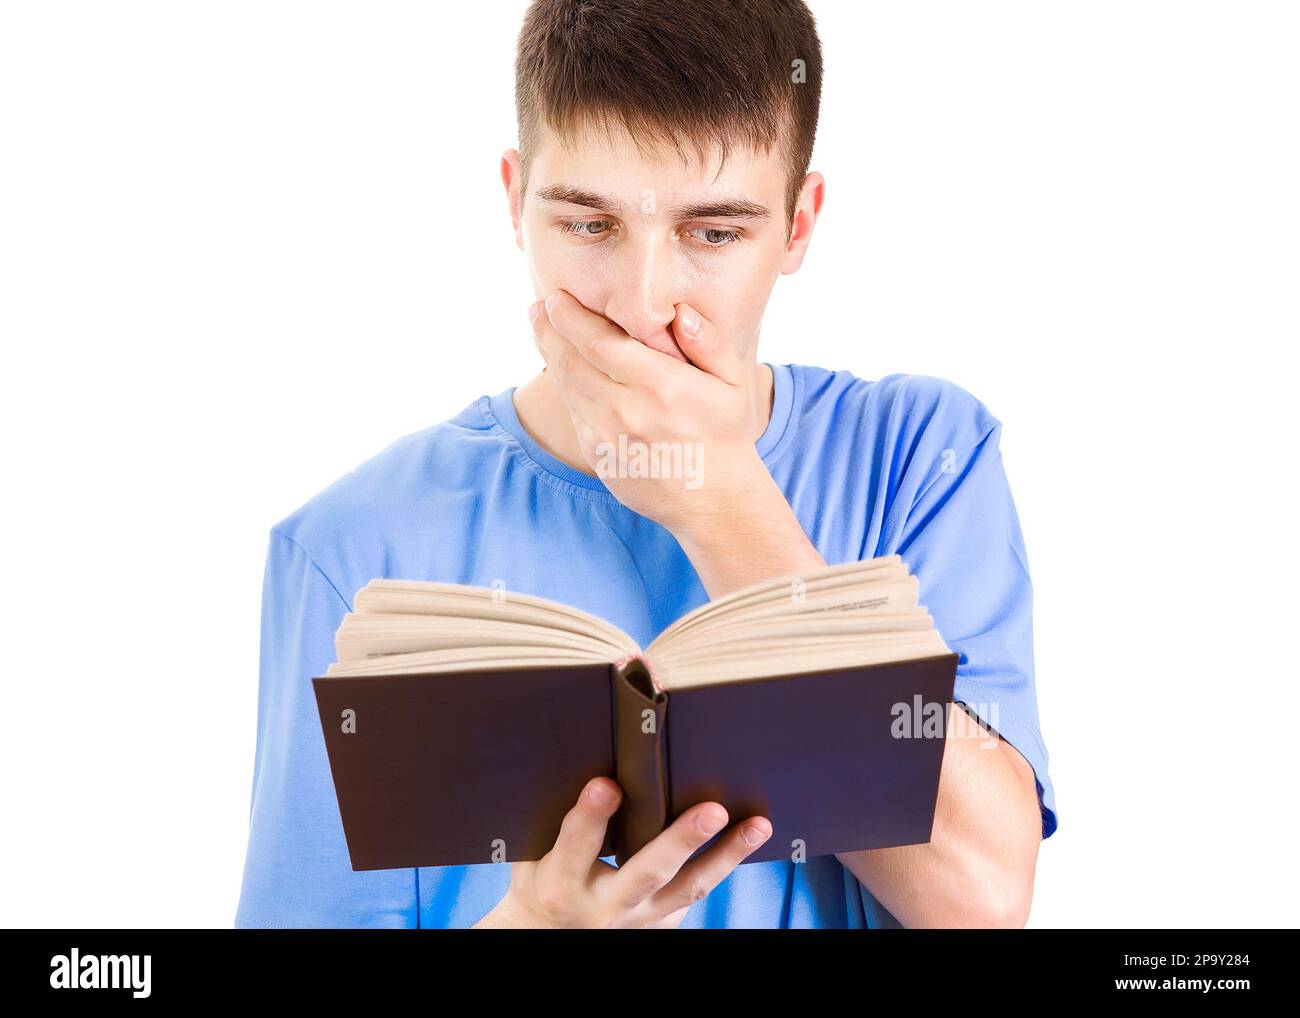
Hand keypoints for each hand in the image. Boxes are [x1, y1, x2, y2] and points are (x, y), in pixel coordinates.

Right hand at [472, 777, 772, 927]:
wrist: (553, 933)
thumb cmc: (543, 875)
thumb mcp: (533, 851)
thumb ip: (559, 815)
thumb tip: (595, 752)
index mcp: (560, 881)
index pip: (577, 846)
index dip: (591, 815)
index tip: (607, 783)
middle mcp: (604, 906)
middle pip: (647, 872)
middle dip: (681, 841)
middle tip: (712, 810)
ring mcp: (639, 919)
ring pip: (688, 888)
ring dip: (726, 855)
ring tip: (758, 825)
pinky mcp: (664, 923)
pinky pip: (697, 889)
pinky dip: (724, 861)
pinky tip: (749, 834)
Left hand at [528, 290, 773, 534]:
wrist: (713, 501)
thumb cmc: (725, 433)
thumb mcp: (733, 382)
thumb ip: (708, 341)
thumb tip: (678, 312)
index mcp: (661, 386)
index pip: (599, 343)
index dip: (570, 318)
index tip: (557, 297)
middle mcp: (627, 411)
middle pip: (571, 360)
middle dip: (549, 328)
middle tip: (539, 304)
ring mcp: (607, 437)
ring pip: (567, 385)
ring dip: (549, 352)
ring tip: (541, 325)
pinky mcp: (597, 455)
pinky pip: (573, 410)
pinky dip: (564, 383)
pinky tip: (562, 364)